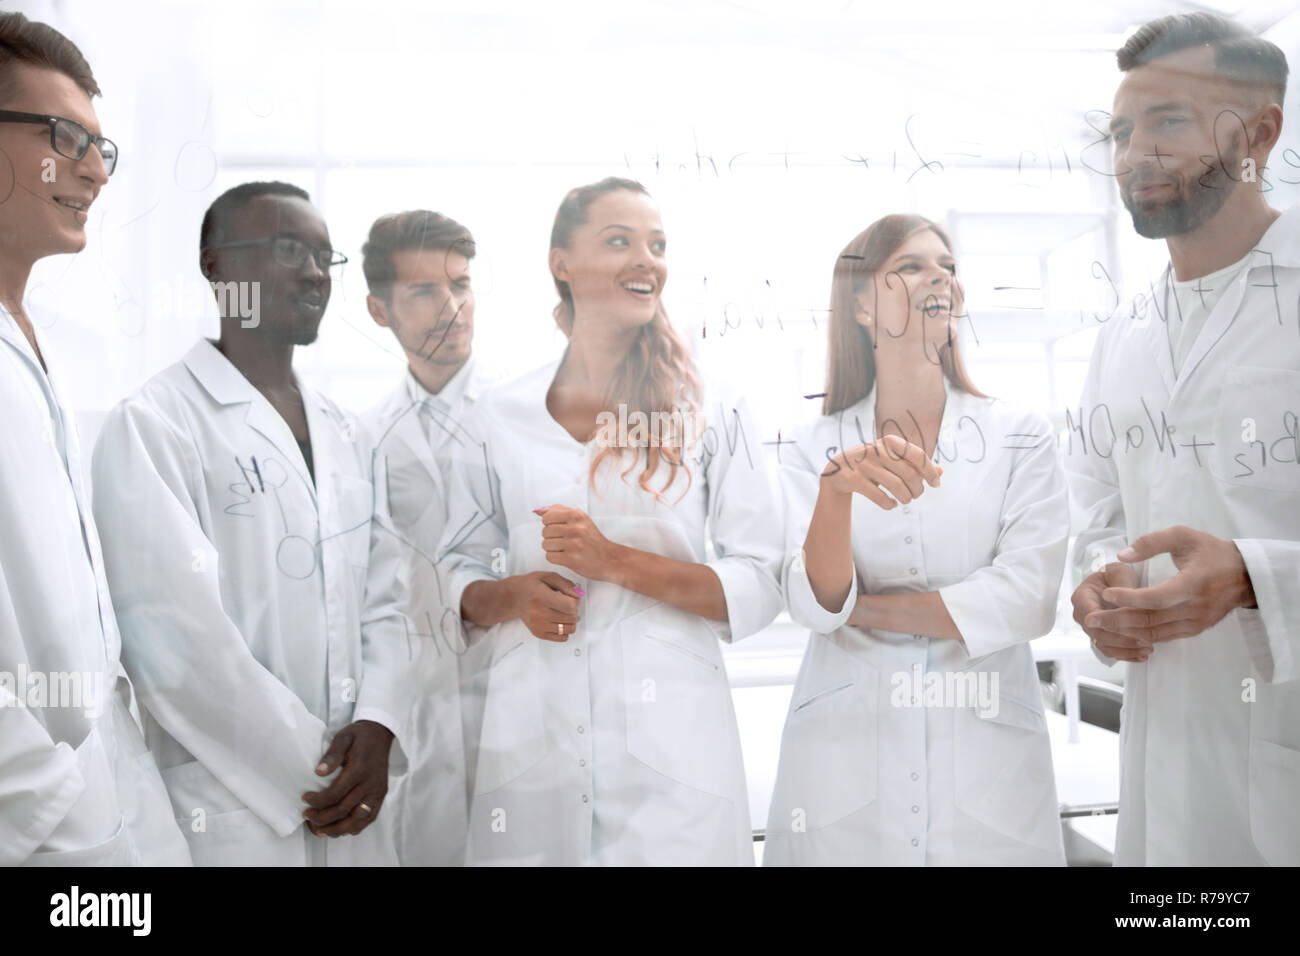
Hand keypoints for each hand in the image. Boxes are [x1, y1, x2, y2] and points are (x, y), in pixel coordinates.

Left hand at [302, 720, 393, 836]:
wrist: (381, 733)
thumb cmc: (360, 736)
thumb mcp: (343, 737)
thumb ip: (332, 755)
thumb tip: (318, 772)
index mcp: (359, 769)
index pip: (336, 793)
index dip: (318, 801)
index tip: (305, 799)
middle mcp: (370, 783)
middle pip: (344, 809)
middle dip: (322, 817)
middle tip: (307, 816)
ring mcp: (377, 791)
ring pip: (358, 819)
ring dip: (337, 829)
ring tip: (320, 830)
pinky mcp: (381, 795)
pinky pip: (370, 818)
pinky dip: (355, 827)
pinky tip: (341, 829)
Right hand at [511, 569, 581, 641]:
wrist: (513, 597)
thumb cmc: (530, 586)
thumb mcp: (548, 577)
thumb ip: (566, 584)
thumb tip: (579, 594)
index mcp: (542, 597)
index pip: (570, 606)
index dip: (576, 601)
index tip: (571, 597)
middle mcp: (539, 613)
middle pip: (571, 618)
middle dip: (574, 610)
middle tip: (567, 604)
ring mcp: (539, 625)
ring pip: (569, 629)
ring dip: (571, 621)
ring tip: (564, 613)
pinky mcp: (539, 633)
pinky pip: (562, 638)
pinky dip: (565, 630)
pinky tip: (559, 621)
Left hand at [538, 505, 621, 581]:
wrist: (609, 559)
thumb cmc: (592, 539)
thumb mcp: (580, 519)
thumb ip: (559, 511)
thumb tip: (538, 510)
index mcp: (577, 515)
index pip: (547, 517)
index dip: (549, 524)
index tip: (559, 528)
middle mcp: (576, 528)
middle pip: (545, 531)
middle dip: (550, 537)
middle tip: (563, 540)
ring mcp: (574, 544)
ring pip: (545, 544)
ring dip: (552, 548)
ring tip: (564, 549)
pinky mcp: (572, 559)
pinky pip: (549, 557)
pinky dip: (555, 558)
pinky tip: (565, 556)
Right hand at [821, 434, 941, 510]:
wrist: (838, 468)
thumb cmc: (873, 463)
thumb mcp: (893, 458)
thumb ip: (916, 464)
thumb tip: (941, 472)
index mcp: (889, 442)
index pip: (917, 455)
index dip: (930, 471)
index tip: (936, 484)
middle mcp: (876, 450)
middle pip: (909, 474)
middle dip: (918, 489)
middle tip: (916, 495)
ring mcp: (864, 465)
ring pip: (896, 487)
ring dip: (906, 498)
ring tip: (906, 500)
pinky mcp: (854, 480)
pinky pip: (880, 497)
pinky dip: (890, 504)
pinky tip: (892, 504)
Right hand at [1072, 562, 1149, 661]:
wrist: (1115, 584)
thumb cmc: (1114, 576)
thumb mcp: (1119, 573)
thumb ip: (1122, 587)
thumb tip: (1126, 600)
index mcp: (1082, 597)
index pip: (1089, 615)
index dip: (1105, 623)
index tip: (1124, 627)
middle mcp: (1083, 615)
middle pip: (1098, 634)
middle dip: (1122, 639)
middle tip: (1145, 640)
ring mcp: (1092, 628)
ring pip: (1104, 646)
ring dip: (1126, 650)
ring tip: (1147, 649)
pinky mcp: (1102, 637)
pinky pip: (1111, 651)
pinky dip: (1126, 655)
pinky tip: (1142, 655)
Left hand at [1087, 525, 1255, 643]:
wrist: (1245, 575)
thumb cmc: (1211, 552)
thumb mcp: (1184, 536)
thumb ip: (1151, 542)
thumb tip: (1122, 555)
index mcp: (1194, 583)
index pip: (1156, 598)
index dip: (1128, 598)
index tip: (1105, 594)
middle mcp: (1196, 608)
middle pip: (1151, 620)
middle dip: (1117, 620)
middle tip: (1090, 619)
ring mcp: (1196, 622)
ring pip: (1154, 633)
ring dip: (1124, 632)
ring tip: (1099, 627)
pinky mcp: (1195, 630)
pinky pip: (1163, 637)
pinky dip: (1140, 637)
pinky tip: (1121, 632)